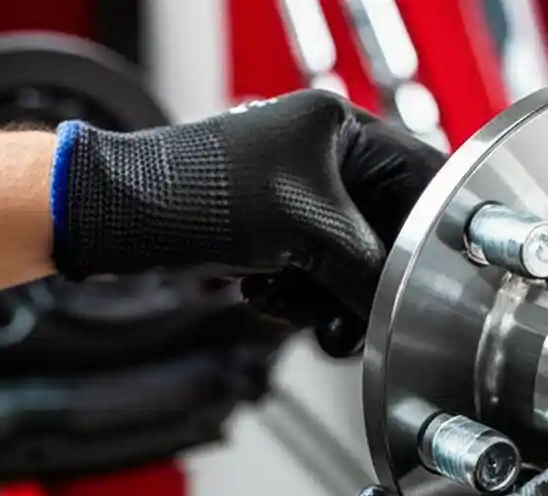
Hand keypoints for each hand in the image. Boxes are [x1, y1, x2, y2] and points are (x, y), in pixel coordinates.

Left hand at [50, 90, 443, 354]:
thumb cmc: (194, 193)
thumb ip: (372, 271)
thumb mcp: (308, 234)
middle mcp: (325, 155)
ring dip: (326, 295)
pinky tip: (264, 294)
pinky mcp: (274, 228)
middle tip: (360, 315)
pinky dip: (296, 294)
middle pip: (385, 232)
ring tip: (293, 304)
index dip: (429, 233)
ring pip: (348, 261)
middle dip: (367, 281)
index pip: (420, 181)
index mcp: (343, 129)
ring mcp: (298, 192)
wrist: (113, 216)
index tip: (434, 276)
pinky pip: (312, 272)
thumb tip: (406, 306)